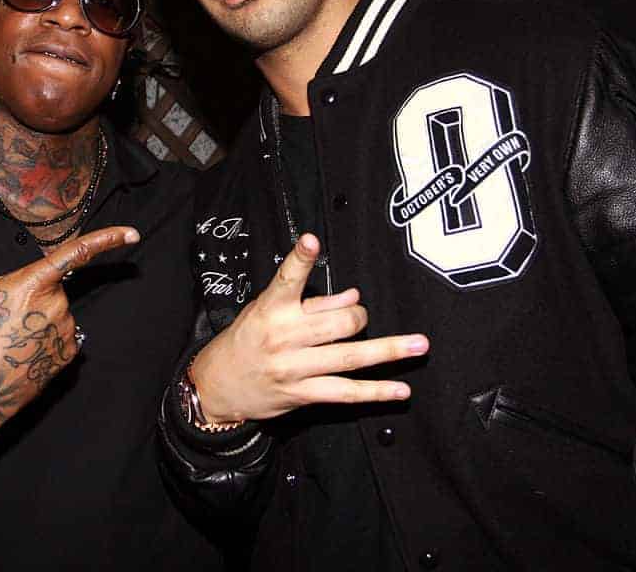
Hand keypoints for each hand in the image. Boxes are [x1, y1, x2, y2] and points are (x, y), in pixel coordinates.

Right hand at [0, 213, 138, 430]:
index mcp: (32, 283)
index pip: (76, 253)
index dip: (107, 240)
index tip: (132, 234)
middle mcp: (56, 305)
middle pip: (52, 286)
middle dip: (32, 294)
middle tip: (1, 316)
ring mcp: (65, 331)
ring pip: (58, 311)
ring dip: (39, 317)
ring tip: (9, 337)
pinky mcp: (69, 354)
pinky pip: (63, 335)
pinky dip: (47, 338)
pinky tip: (24, 350)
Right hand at [190, 234, 428, 422]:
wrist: (216, 386)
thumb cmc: (244, 341)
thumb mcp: (266, 311)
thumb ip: (312, 303)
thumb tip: (353, 296)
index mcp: (271, 309)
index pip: (287, 278)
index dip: (301, 258)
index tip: (311, 241)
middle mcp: (283, 337)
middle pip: (337, 322)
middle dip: (359, 316)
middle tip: (361, 316)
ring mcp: (294, 368)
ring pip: (349, 357)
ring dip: (389, 350)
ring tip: (418, 345)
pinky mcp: (303, 393)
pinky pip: (346, 393)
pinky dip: (376, 392)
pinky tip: (400, 389)